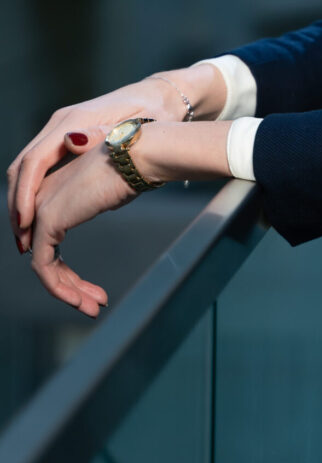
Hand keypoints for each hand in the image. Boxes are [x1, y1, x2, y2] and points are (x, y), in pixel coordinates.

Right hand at [7, 74, 196, 253]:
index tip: (24, 223)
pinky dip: (34, 196)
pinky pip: (41, 171)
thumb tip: (71, 141)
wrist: (160, 97)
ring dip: (23, 204)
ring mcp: (62, 132)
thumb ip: (105, 134)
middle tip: (22, 241)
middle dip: (18, 205)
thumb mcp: (138, 123)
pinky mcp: (67, 142)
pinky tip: (40, 218)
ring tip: (28, 239)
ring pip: (28, 171)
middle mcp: (61, 126)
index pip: (35, 160)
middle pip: (23, 167)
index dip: (25, 194)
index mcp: (74, 120)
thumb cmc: (154, 112)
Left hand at [28, 126, 137, 315]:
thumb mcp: (109, 187)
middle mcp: (42, 198)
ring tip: (92, 307)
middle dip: (69, 283)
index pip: (49, 238)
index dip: (66, 269)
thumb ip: (96, 197)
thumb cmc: (134, 167)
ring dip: (68, 290)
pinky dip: (60, 287)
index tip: (92, 288)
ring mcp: (41, 209)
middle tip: (93, 303)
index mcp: (55, 188)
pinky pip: (44, 266)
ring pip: (44, 264)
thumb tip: (106, 201)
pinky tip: (82, 300)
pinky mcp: (48, 220)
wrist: (138, 155)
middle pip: (45, 253)